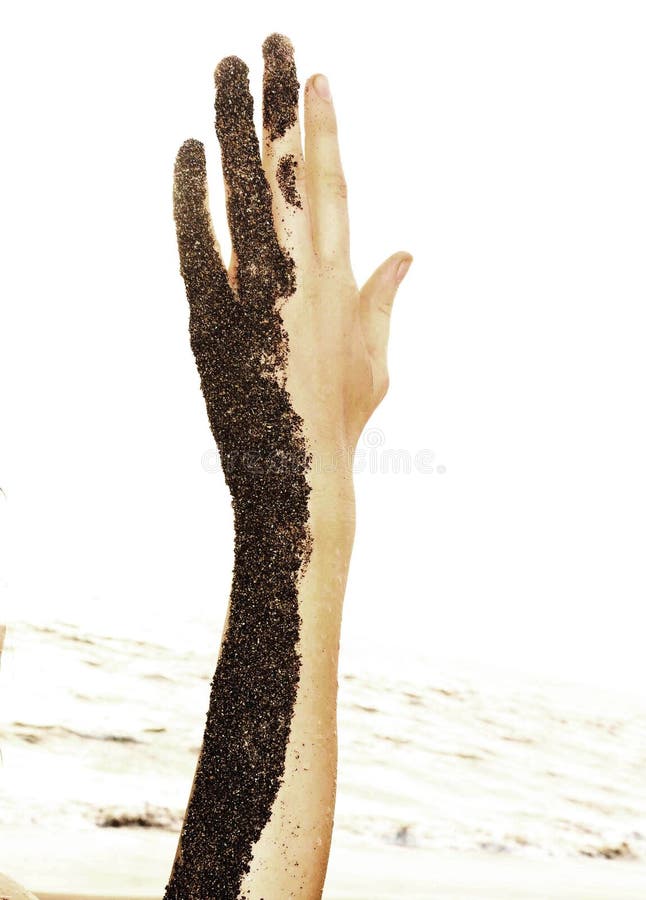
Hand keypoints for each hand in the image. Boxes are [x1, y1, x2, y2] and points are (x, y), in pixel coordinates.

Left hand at [173, 33, 411, 499]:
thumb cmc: (340, 420)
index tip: (316, 80)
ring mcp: (257, 296)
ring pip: (246, 196)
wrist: (300, 475)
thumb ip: (384, 299)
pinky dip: (193, 200)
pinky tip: (190, 151)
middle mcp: (304, 278)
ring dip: (237, 128)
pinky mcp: (215, 320)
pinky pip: (199, 248)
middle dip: (282, 105)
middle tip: (275, 43)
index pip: (333, 187)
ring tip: (227, 70)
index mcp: (342, 282)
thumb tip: (406, 252)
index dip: (324, 131)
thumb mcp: (375, 359)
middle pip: (290, 175)